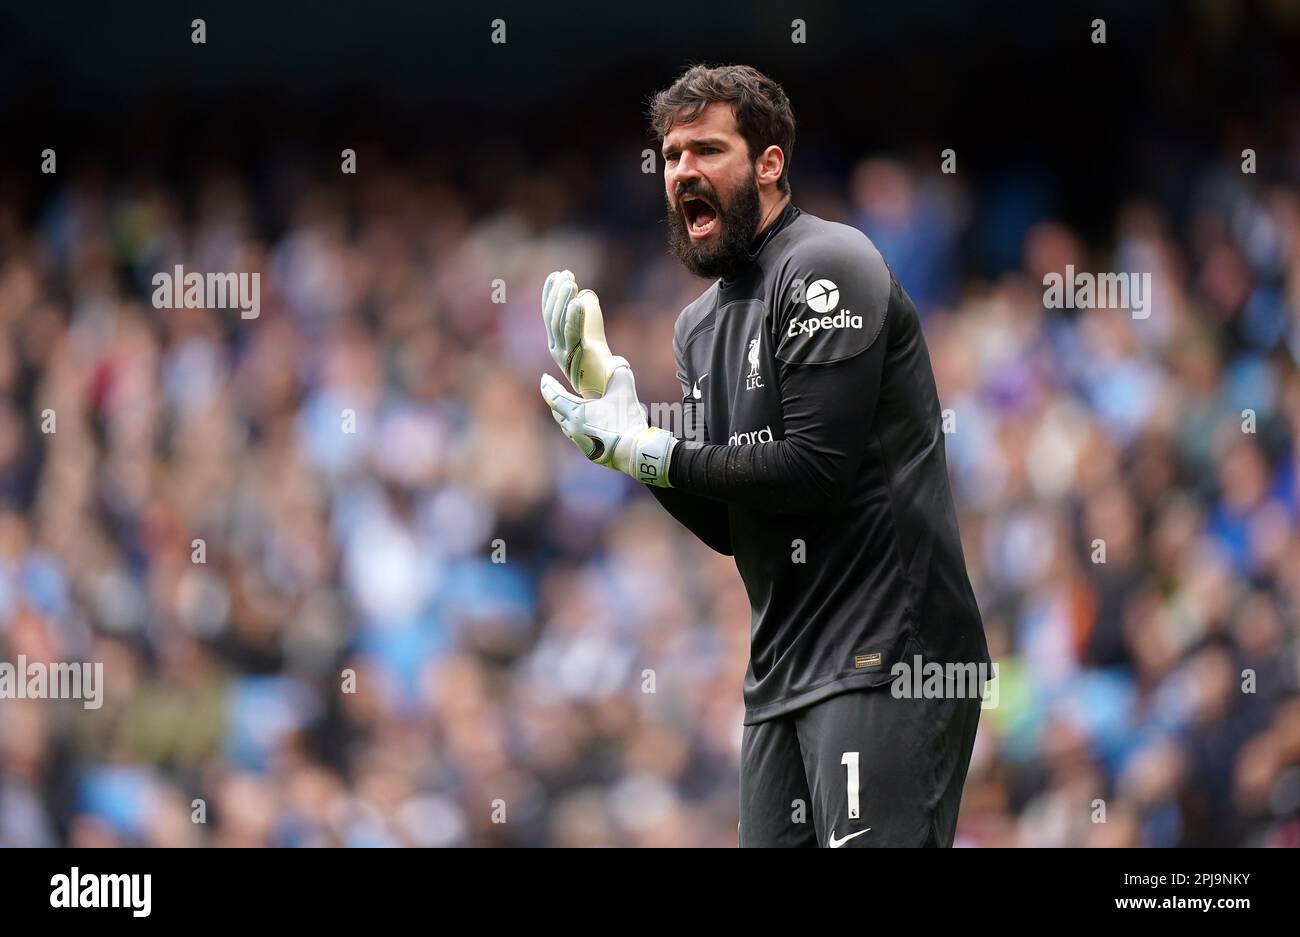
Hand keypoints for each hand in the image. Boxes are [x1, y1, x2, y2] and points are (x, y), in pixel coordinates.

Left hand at [541, 364, 673, 486]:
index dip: (548, 386)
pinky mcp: (589, 452)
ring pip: (566, 426)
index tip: (544, 378)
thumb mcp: (624, 390)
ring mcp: (581, 442)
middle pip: (557, 412)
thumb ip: (618, 372)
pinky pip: (577, 436)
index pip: (554, 396)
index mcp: (576, 412)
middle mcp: (573, 428)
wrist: (634, 450)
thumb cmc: (627, 419)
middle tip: (557, 391)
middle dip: (556, 400)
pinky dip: (577, 427)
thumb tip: (617, 361)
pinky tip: (586, 425)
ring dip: (566, 415)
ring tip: (571, 407)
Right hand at [542, 270, 626, 398]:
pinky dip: (574, 317)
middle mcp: (554, 347)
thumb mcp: (591, 332)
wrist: (606, 385)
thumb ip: (586, 313)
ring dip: (563, 300)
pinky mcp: (576, 358)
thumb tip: (586, 295)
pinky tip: (577, 302)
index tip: (555, 275)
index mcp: (554, 341)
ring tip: (571, 283)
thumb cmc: (600, 359)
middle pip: (551, 316)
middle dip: (556, 293)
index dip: (549, 293)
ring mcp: (563, 354)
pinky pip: (573, 335)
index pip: (548, 313)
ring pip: (558, 323)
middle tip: (566, 275)